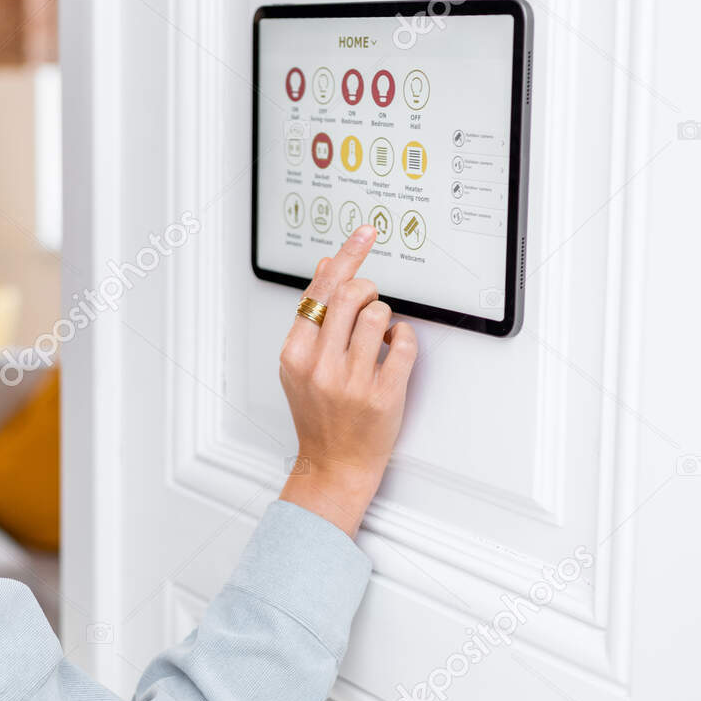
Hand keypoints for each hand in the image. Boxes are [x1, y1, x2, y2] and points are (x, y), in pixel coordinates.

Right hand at [276, 224, 417, 538]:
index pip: (319, 292)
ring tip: (378, 332)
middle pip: (349, 295)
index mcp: (296, 356)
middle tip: (370, 296)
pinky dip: (404, 337)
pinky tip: (394, 347)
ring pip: (378, 315)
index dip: (346, 257)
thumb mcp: (301, 365)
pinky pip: (403, 343)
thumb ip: (312, 317)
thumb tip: (325, 268)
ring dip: (384, 314)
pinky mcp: (383, 395)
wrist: (333, 465)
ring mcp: (352, 382)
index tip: (363, 234)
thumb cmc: (318, 416)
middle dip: (367, 287)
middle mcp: (321, 367)